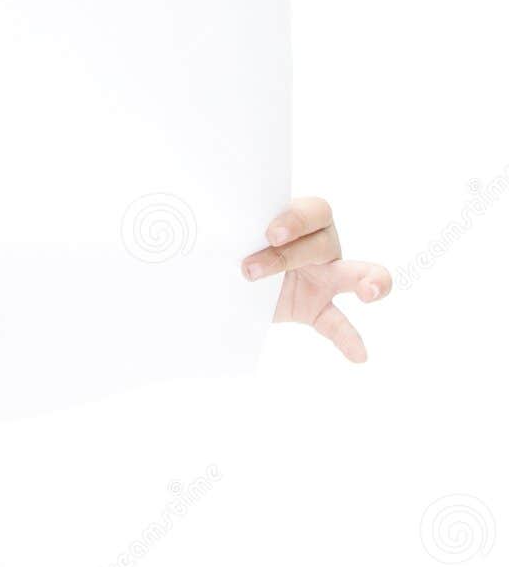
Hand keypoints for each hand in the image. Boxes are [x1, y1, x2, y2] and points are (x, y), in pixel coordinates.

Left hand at [239, 196, 389, 361]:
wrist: (227, 268)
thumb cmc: (232, 237)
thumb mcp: (232, 229)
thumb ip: (230, 226)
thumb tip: (198, 229)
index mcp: (302, 218)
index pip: (314, 211)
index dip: (295, 220)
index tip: (270, 233)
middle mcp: (320, 244)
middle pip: (322, 243)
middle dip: (287, 257)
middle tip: (250, 271)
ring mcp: (324, 276)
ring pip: (353, 274)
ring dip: (365, 280)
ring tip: (369, 292)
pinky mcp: (317, 307)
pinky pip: (338, 323)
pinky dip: (348, 338)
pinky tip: (359, 355)